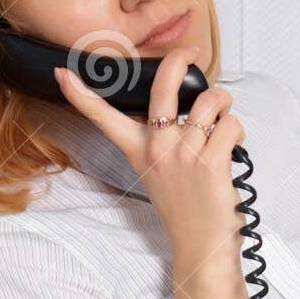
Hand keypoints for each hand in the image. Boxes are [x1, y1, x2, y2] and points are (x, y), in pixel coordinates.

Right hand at [53, 48, 245, 261]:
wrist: (200, 245)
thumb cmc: (185, 208)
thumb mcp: (159, 173)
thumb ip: (164, 140)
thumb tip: (188, 107)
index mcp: (140, 151)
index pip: (104, 119)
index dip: (81, 95)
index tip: (62, 74)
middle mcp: (157, 149)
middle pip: (164, 86)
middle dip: (179, 59)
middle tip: (190, 53)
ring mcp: (183, 155)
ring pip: (210, 101)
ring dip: (223, 104)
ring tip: (223, 119)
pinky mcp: (210, 164)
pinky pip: (230, 125)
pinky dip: (237, 130)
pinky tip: (232, 145)